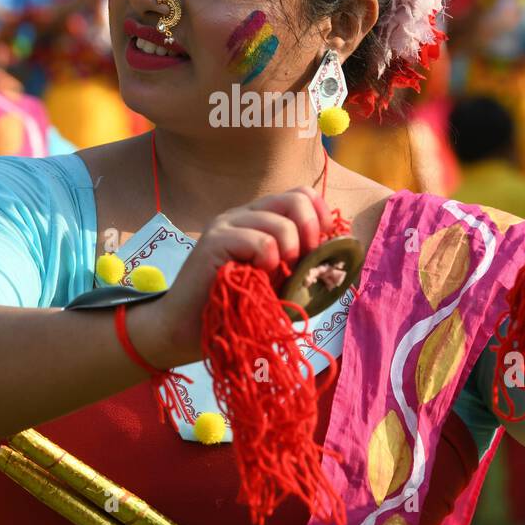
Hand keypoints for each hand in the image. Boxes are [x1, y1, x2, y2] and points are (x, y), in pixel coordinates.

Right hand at [130, 186, 335, 368]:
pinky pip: (261, 242)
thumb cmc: (235, 308)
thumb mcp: (279, 282)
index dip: (320, 216)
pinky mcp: (215, 241)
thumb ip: (303, 263)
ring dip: (288, 256)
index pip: (301, 194)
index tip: (320, 247)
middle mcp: (242, 214)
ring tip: (272, 276)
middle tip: (302, 262)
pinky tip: (254, 277)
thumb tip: (339, 250)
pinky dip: (267, 263)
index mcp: (258, 219)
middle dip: (311, 232)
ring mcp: (226, 224)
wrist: (185, 330)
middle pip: (296, 199)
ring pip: (280, 224)